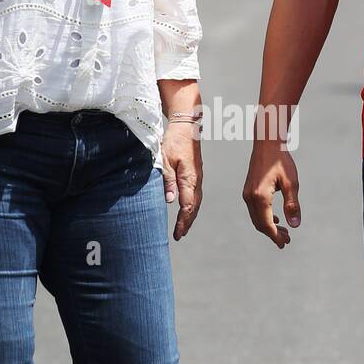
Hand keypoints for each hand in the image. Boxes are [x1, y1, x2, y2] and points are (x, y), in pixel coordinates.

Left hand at [161, 121, 202, 240]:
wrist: (186, 128)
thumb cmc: (174, 142)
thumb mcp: (166, 160)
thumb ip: (168, 181)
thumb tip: (170, 201)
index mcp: (190, 179)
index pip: (187, 207)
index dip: (182, 222)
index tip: (177, 233)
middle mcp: (197, 181)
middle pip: (194, 208)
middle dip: (187, 223)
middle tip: (179, 236)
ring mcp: (198, 178)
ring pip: (196, 202)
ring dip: (190, 216)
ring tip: (183, 228)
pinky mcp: (196, 175)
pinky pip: (195, 196)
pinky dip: (191, 207)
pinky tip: (186, 211)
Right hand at [242, 140, 300, 247]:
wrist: (267, 143)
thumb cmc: (281, 161)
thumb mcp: (291, 183)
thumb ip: (292, 205)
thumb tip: (295, 225)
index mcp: (260, 196)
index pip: (267, 224)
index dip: (275, 236)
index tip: (284, 243)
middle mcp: (250, 197)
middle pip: (260, 224)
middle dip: (272, 234)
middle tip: (286, 241)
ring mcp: (247, 194)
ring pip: (256, 218)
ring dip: (268, 227)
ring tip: (284, 232)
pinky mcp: (248, 190)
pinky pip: (254, 210)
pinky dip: (264, 218)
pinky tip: (276, 219)